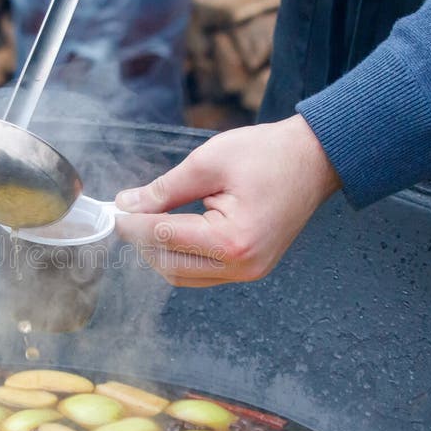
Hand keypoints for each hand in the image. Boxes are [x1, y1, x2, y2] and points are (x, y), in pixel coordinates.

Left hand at [114, 115, 341, 286]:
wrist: (315, 159)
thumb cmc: (268, 154)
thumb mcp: (208, 162)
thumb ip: (164, 189)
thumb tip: (127, 205)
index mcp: (232, 239)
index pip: (165, 237)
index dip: (133, 224)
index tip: (115, 213)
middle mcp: (242, 265)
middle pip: (170, 264)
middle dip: (143, 241)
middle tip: (127, 215)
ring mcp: (249, 271)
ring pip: (184, 275)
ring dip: (160, 253)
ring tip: (147, 223)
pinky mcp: (251, 268)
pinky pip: (203, 273)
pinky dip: (181, 257)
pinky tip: (171, 233)